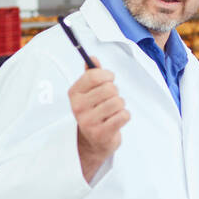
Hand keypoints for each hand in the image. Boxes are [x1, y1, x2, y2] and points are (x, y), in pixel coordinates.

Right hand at [69, 57, 128, 182]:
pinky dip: (125, 116)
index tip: (109, 79)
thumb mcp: (89, 92)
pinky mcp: (101, 133)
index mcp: (74, 93)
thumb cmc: (94, 111)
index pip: (94, 76)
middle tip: (110, 100)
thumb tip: (91, 58)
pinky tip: (116, 120)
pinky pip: (124, 115)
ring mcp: (89, 122)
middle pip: (109, 89)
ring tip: (113, 111)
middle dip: (115, 93)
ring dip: (120, 106)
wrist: (93, 141)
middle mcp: (78, 107)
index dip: (107, 75)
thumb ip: (91, 73)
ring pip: (118, 102)